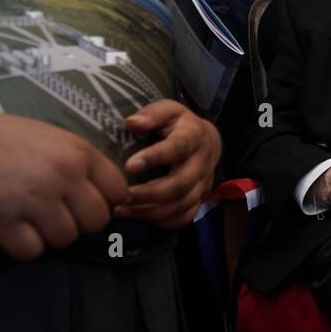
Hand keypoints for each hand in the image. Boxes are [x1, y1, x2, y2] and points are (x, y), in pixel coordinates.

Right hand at [0, 112, 129, 260]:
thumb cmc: (4, 137)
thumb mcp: (53, 138)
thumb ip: (79, 163)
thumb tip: (100, 195)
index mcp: (80, 153)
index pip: (118, 191)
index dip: (104, 201)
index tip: (85, 202)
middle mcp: (64, 176)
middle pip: (96, 222)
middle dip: (78, 223)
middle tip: (55, 214)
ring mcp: (36, 200)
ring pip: (65, 239)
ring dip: (49, 235)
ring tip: (29, 218)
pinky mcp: (5, 222)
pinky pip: (32, 252)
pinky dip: (23, 245)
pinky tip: (11, 228)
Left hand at [114, 100, 220, 228]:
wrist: (208, 142)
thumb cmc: (180, 125)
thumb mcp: (169, 110)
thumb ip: (152, 114)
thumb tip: (131, 122)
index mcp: (194, 136)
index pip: (177, 148)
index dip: (154, 158)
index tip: (129, 165)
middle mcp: (201, 163)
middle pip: (180, 184)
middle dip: (150, 193)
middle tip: (123, 195)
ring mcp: (202, 184)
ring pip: (181, 205)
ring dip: (151, 210)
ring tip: (122, 208)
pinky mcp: (199, 199)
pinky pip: (184, 217)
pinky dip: (161, 221)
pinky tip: (138, 216)